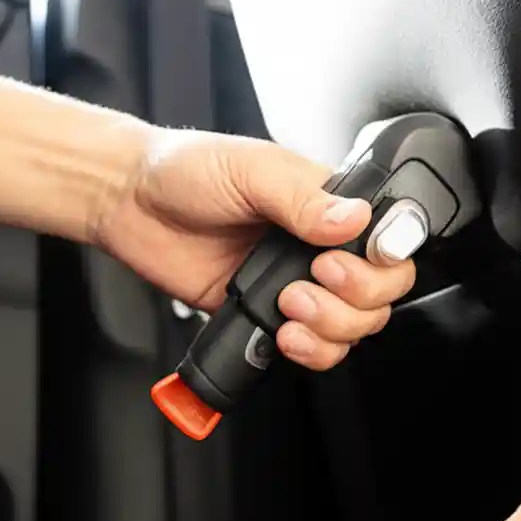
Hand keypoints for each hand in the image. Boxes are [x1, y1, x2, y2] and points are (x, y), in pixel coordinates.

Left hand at [93, 128, 415, 369]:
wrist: (131, 204)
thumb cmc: (186, 171)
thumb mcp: (250, 169)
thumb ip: (303, 197)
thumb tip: (352, 218)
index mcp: (329, 203)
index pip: (389, 238)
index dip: (384, 259)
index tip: (347, 259)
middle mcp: (320, 246)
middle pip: (383, 290)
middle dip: (356, 297)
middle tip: (311, 279)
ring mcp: (299, 284)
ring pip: (355, 326)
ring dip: (331, 327)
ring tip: (288, 305)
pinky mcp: (270, 316)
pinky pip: (316, 348)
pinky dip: (310, 351)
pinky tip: (283, 334)